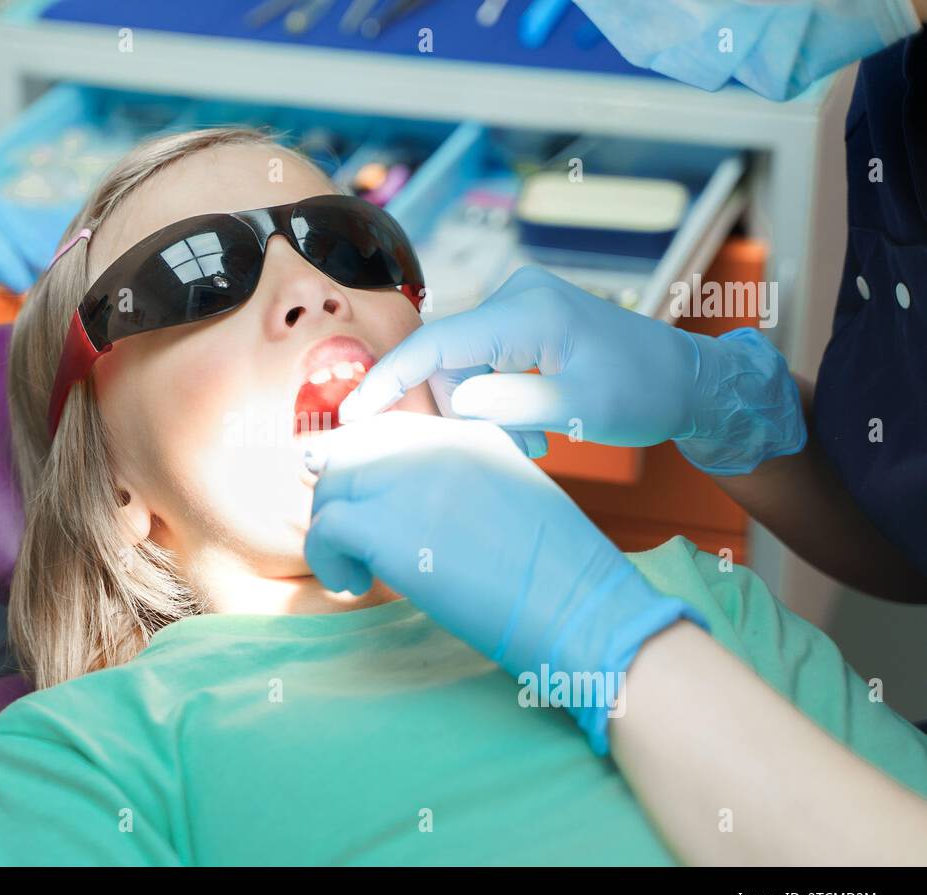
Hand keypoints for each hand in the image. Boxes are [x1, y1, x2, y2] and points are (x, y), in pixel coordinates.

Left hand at [303, 412, 700, 752]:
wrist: (580, 610)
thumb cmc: (559, 575)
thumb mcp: (515, 498)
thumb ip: (461, 485)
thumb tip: (405, 505)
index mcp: (471, 434)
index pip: (387, 429)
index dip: (358, 464)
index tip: (355, 501)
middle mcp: (436, 445)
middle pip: (349, 452)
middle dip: (338, 497)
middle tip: (350, 542)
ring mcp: (409, 481)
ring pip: (330, 488)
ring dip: (332, 532)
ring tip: (358, 572)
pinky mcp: (387, 526)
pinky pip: (324, 530)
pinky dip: (328, 561)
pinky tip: (356, 586)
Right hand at [340, 265, 804, 475]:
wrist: (686, 379)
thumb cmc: (643, 393)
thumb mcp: (582, 408)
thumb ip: (515, 404)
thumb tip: (454, 401)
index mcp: (526, 311)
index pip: (436, 344)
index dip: (388, 380)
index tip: (351, 418)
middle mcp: (513, 297)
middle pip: (444, 360)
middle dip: (456, 412)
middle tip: (502, 453)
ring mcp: (515, 307)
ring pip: (460, 367)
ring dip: (481, 414)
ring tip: (532, 447)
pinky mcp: (520, 323)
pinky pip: (481, 364)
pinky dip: (493, 402)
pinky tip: (531, 431)